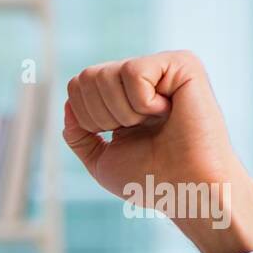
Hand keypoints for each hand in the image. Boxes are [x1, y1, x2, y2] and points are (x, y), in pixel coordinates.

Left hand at [61, 50, 252, 252]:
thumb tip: (68, 103)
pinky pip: (133, 71)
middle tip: (136, 130)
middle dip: (101, 116)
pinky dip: (142, 103)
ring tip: (153, 122)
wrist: (184, 189)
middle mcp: (143, 77)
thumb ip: (80, 133)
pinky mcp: (182, 63)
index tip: (117, 135)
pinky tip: (167, 111)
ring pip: (106, 74)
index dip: (86, 117)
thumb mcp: (101, 159)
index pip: (78, 86)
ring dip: (122, 112)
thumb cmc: (149, 180)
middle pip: (87, 77)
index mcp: (124, 96)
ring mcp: (163, 67)